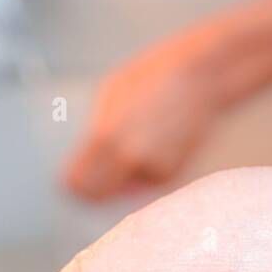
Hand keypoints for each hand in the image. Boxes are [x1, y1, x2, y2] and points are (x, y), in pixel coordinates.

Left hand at [63, 32, 224, 200]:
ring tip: (126, 146)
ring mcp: (153, 169)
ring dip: (116, 178)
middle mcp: (130, 159)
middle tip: (88, 173)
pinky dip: (138, 172)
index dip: (70, 182)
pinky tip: (146, 146)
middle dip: (89, 186)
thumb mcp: (110, 93)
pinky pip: (142, 183)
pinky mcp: (171, 174)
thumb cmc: (154, 76)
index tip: (68, 177)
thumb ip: (94, 128)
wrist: (202, 76)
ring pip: (119, 191)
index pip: (76, 183)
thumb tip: (80, 156)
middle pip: (95, 196)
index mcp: (107, 137)